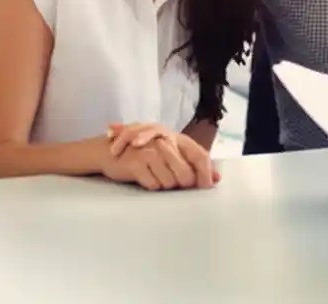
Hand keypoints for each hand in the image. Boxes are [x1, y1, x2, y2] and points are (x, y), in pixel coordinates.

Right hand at [102, 123, 218, 189]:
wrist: (109, 150)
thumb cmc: (144, 155)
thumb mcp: (170, 154)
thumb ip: (194, 164)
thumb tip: (217, 179)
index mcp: (177, 138)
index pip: (200, 156)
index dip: (206, 174)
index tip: (206, 188)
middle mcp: (165, 141)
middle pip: (186, 174)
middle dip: (182, 185)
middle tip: (174, 185)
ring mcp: (150, 150)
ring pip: (170, 182)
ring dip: (164, 185)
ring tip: (155, 177)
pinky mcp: (136, 162)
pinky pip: (153, 185)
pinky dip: (151, 186)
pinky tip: (144, 177)